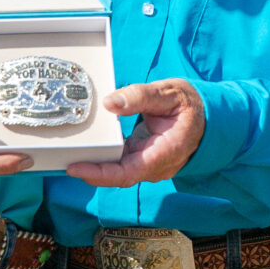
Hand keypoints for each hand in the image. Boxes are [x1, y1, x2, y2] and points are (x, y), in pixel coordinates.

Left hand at [67, 78, 205, 187]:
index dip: (100, 174)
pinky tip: (86, 148)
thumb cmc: (191, 105)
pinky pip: (121, 163)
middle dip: (89, 170)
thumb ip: (140, 96)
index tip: (75, 168)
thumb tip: (110, 103)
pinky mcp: (143, 158)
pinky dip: (103, 158)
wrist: (208, 117)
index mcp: (165, 152)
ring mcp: (149, 165)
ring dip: (94, 165)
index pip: (128, 172)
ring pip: (118, 171)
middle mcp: (157, 166)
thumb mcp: (170, 93)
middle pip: (118, 175)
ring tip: (67, 153)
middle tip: (61, 158)